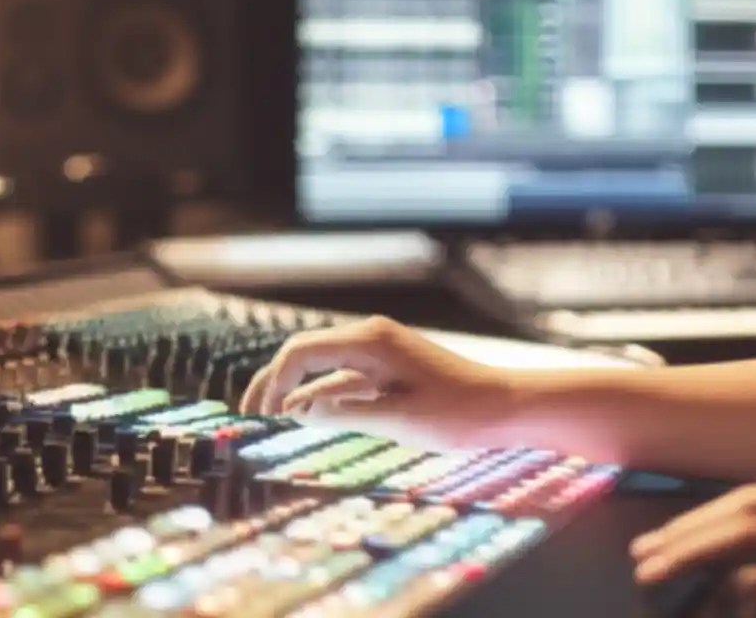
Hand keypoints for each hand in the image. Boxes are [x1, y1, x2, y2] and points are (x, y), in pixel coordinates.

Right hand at [239, 316, 517, 450]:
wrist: (506, 406)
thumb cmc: (458, 413)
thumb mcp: (397, 419)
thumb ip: (343, 411)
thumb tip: (295, 407)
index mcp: (370, 341)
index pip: (302, 352)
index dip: (274, 381)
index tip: (261, 414)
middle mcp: (370, 337)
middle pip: (305, 352)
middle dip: (273, 380)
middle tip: (249, 414)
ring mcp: (379, 350)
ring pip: (321, 363)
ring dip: (293, 386)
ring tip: (267, 414)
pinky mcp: (387, 366)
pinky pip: (342, 374)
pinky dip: (319, 392)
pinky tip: (304, 412)